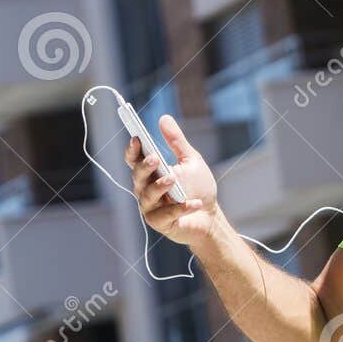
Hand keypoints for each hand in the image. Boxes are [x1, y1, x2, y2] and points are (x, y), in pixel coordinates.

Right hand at [124, 114, 222, 247]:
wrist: (210, 216)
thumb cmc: (198, 187)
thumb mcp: (190, 160)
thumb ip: (176, 142)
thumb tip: (164, 118)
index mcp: (150, 173)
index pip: (134, 160)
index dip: (132, 150)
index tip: (136, 138)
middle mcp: (146, 190)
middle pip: (138, 177)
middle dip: (145, 167)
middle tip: (155, 158)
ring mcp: (151, 208)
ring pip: (148, 196)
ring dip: (160, 187)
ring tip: (172, 179)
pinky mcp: (161, 223)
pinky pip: (166, 215)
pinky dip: (180, 208)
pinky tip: (194, 203)